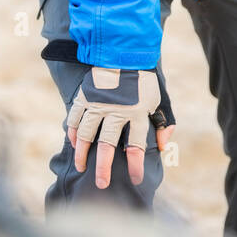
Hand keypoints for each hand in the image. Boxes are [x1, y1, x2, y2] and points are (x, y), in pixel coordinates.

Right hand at [67, 67, 173, 188]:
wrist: (124, 52)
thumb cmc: (143, 80)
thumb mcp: (158, 100)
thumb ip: (162, 124)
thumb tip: (163, 146)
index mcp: (137, 112)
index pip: (136, 145)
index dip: (136, 165)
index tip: (136, 179)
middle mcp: (116, 111)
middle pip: (107, 146)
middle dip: (104, 168)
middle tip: (102, 184)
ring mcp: (98, 104)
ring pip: (87, 135)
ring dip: (83, 153)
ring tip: (81, 167)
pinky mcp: (85, 96)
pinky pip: (75, 118)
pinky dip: (73, 132)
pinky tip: (74, 143)